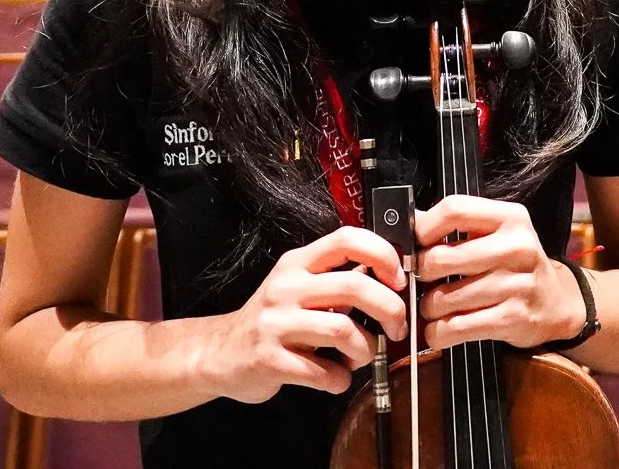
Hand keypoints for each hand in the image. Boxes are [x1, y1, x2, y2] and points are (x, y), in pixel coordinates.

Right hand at [193, 227, 408, 402]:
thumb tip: (392, 276)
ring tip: (360, 356)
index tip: (399, 279)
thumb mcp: (299, 287)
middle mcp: (286, 287)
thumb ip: (338, 279)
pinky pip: (325, 372)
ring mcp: (276, 324)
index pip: (347, 239)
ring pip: (344, 331)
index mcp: (298, 264)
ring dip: (366, 349)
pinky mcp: (271, 360)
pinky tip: (335, 376)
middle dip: (390, 309)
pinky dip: (341, 379)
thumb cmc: (273, 321)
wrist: (219, 353)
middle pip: (355, 286)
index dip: (383, 255)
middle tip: (397, 327)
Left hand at [414, 194, 584, 350]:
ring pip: (443, 299)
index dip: (424, 227)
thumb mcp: (497, 233)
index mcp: (510, 218)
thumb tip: (409, 221)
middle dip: (421, 273)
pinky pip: (455, 328)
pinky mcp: (513, 319)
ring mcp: (516, 285)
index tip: (417, 242)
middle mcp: (517, 247)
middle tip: (424, 278)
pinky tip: (442, 329)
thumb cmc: (515, 265)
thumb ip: (458, 225)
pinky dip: (438, 333)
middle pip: (440, 258)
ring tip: (436, 305)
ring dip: (429, 307)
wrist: (556, 302)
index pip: (453, 210)